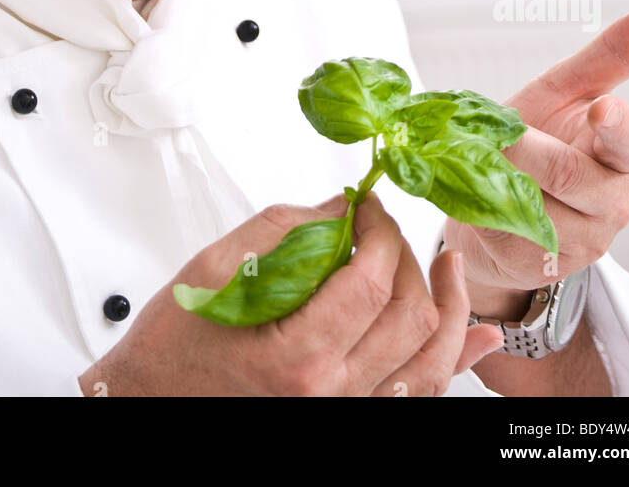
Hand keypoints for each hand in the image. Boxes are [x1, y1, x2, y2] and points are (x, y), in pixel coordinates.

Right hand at [80, 191, 503, 395]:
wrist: (149, 405)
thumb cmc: (172, 352)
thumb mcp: (215, 270)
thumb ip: (283, 230)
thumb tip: (340, 209)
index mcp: (299, 357)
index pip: (371, 281)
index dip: (381, 232)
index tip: (368, 208)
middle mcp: (333, 396)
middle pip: (409, 316)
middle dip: (407, 256)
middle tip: (384, 228)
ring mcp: (347, 415)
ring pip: (430, 360)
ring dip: (449, 304)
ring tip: (448, 262)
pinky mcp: (351, 420)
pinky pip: (422, 396)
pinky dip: (457, 361)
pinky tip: (478, 335)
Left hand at [443, 0, 628, 312]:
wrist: (497, 197)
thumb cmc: (539, 135)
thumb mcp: (568, 90)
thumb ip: (613, 53)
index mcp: (622, 154)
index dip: (616, 124)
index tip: (601, 107)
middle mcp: (611, 202)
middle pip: (570, 174)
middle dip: (529, 150)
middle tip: (501, 134)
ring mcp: (579, 240)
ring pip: (533, 206)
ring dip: (497, 179)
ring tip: (482, 162)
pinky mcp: (541, 265)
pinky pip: (504, 233)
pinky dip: (483, 208)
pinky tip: (478, 197)